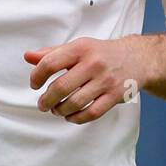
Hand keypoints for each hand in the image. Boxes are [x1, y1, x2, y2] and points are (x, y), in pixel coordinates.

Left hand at [24, 35, 143, 123]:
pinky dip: (77, 118)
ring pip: (75, 103)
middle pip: (61, 87)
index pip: (50, 63)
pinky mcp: (116, 96)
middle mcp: (93, 63)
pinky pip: (92, 113)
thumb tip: (28, 56)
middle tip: (42, 104)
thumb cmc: (100, 54)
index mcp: (80, 48)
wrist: (137, 58)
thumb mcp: (77, 47)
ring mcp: (106, 81)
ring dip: (60, 110)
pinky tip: (70, 116)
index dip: (36, 76)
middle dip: (46, 100)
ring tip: (56, 110)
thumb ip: (52, 53)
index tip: (35, 85)